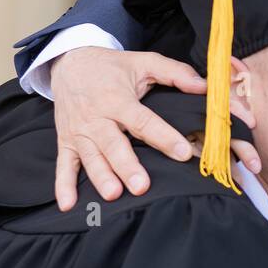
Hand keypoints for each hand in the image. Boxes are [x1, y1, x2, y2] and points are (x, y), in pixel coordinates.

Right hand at [50, 47, 225, 210]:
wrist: (69, 63)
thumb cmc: (113, 67)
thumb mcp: (145, 62)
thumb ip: (175, 73)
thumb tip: (205, 86)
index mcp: (118, 99)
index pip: (143, 121)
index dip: (163, 137)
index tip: (183, 153)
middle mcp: (96, 118)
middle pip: (114, 145)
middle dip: (127, 166)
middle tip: (142, 186)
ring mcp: (79, 132)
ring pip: (91, 158)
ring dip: (101, 177)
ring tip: (114, 194)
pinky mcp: (66, 142)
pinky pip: (63, 166)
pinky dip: (63, 186)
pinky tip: (68, 205)